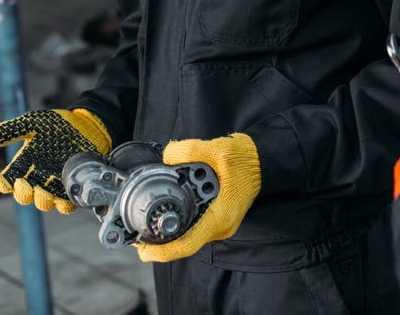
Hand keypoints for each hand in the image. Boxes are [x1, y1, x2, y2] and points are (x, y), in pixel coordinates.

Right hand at [0, 108, 111, 212]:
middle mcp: (36, 178)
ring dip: (44, 200)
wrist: (85, 125)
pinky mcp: (72, 186)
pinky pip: (67, 203)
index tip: (5, 180)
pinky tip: (68, 192)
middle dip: (24, 194)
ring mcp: (55, 184)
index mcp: (23, 164)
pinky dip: (66, 202)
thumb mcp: (31, 123)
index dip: (4, 183)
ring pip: (45, 202)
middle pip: (24, 195)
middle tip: (27, 187)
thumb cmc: (55, 124)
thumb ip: (8, 131)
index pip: (6, 181)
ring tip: (47, 193)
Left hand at [136, 133, 260, 261]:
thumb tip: (167, 156)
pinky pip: (195, 225)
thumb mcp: (216, 149)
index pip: (187, 245)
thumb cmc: (244, 159)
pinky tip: (169, 207)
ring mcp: (220, 223)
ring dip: (170, 228)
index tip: (143, 249)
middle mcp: (220, 225)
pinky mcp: (217, 217)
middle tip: (138, 232)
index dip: (162, 251)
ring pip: (189, 234)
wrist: (261, 160)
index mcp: (220, 216)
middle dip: (160, 240)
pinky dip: (180, 219)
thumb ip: (188, 150)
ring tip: (149, 219)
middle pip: (185, 243)